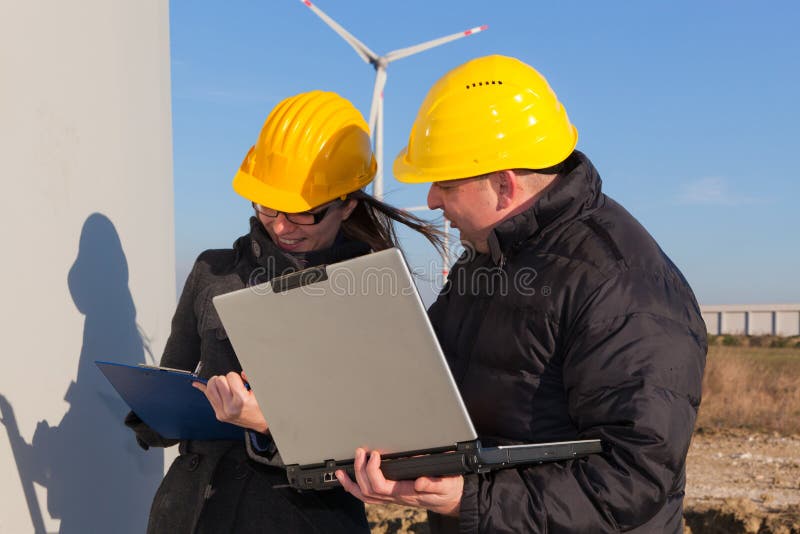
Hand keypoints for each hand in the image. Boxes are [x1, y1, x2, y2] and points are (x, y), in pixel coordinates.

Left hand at [192, 372, 267, 432]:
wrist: (261, 422)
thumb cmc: (261, 406)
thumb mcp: (260, 390)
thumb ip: (250, 378)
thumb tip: (241, 373)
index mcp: (241, 400)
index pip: (231, 377)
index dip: (236, 377)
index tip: (240, 382)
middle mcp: (230, 407)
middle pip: (218, 381)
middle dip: (226, 379)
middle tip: (233, 385)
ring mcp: (222, 412)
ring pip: (210, 388)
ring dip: (216, 383)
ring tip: (224, 385)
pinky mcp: (219, 415)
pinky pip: (208, 398)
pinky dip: (202, 389)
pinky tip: (197, 384)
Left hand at [336, 448, 462, 516]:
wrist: (451, 499)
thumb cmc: (449, 489)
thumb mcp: (447, 484)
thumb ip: (435, 484)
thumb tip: (420, 482)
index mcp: (407, 493)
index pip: (381, 486)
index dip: (372, 471)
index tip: (375, 454)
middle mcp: (397, 497)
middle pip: (369, 490)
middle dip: (360, 470)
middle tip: (360, 452)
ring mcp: (393, 498)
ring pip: (366, 496)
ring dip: (352, 482)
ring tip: (343, 470)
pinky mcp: (392, 495)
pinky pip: (369, 496)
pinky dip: (355, 488)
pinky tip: (348, 480)